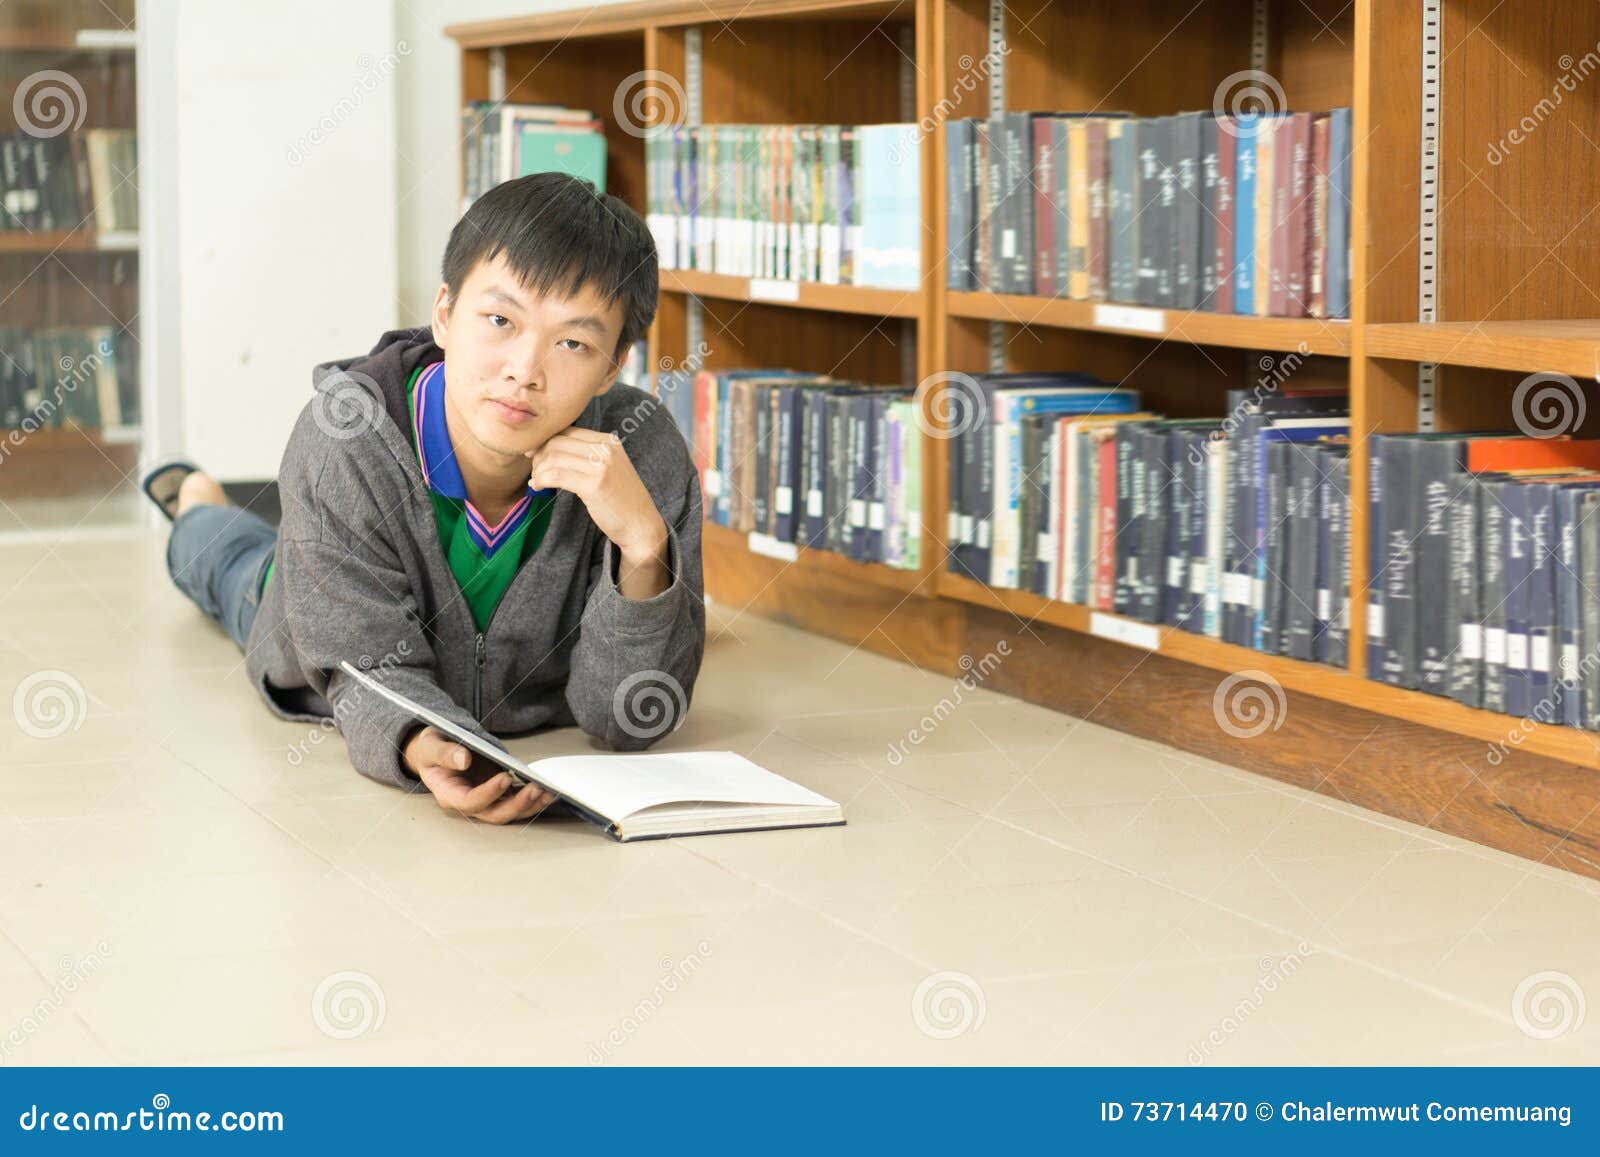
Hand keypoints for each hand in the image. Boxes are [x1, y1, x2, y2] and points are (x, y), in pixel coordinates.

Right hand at [402, 725, 558, 823]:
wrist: (436, 752)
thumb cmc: (432, 749)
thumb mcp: (431, 745)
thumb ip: (445, 752)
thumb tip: (464, 759)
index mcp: (448, 794)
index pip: (469, 802)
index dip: (488, 793)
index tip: (505, 777)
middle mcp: (468, 803)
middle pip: (495, 814)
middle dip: (517, 804)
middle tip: (536, 788)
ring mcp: (485, 801)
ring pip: (510, 812)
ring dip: (530, 805)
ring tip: (549, 791)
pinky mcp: (498, 795)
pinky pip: (517, 802)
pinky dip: (533, 799)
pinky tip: (547, 790)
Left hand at [526, 429, 669, 575]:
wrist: (641, 525)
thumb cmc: (620, 500)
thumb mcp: (607, 468)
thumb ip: (586, 455)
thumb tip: (548, 448)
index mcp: (609, 441)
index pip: (567, 431)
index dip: (545, 441)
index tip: (533, 455)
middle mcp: (606, 448)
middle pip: (557, 441)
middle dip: (539, 456)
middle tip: (535, 473)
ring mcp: (601, 465)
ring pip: (553, 457)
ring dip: (538, 470)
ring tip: (537, 482)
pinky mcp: (594, 484)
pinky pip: (556, 475)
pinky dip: (542, 480)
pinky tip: (539, 487)